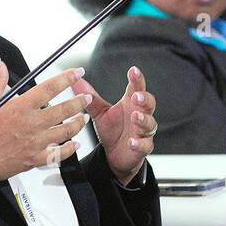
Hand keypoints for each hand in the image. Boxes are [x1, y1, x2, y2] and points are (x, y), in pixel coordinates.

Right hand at [0, 63, 90, 190]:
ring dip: (78, 123)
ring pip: (66, 131)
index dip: (66, 78)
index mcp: (20, 107)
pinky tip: (73, 144)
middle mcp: (31, 124)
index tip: (76, 73)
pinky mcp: (35, 159)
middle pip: (64, 109)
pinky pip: (59, 154)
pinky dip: (69, 149)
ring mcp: (35, 142)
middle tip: (86, 98)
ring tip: (84, 118)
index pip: (50, 88)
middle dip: (79, 102)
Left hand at [73, 65, 154, 186]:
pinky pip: (145, 145)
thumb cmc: (112, 130)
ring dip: (143, 119)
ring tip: (135, 116)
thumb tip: (76, 81)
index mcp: (129, 103)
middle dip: (144, 98)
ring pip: (149, 123)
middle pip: (148, 103)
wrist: (115, 154)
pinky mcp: (142, 147)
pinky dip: (139, 143)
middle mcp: (140, 115)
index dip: (136, 79)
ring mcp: (143, 132)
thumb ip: (91, 98)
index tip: (133, 70)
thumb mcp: (100, 112)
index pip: (136, 88)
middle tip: (136, 96)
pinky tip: (132, 142)